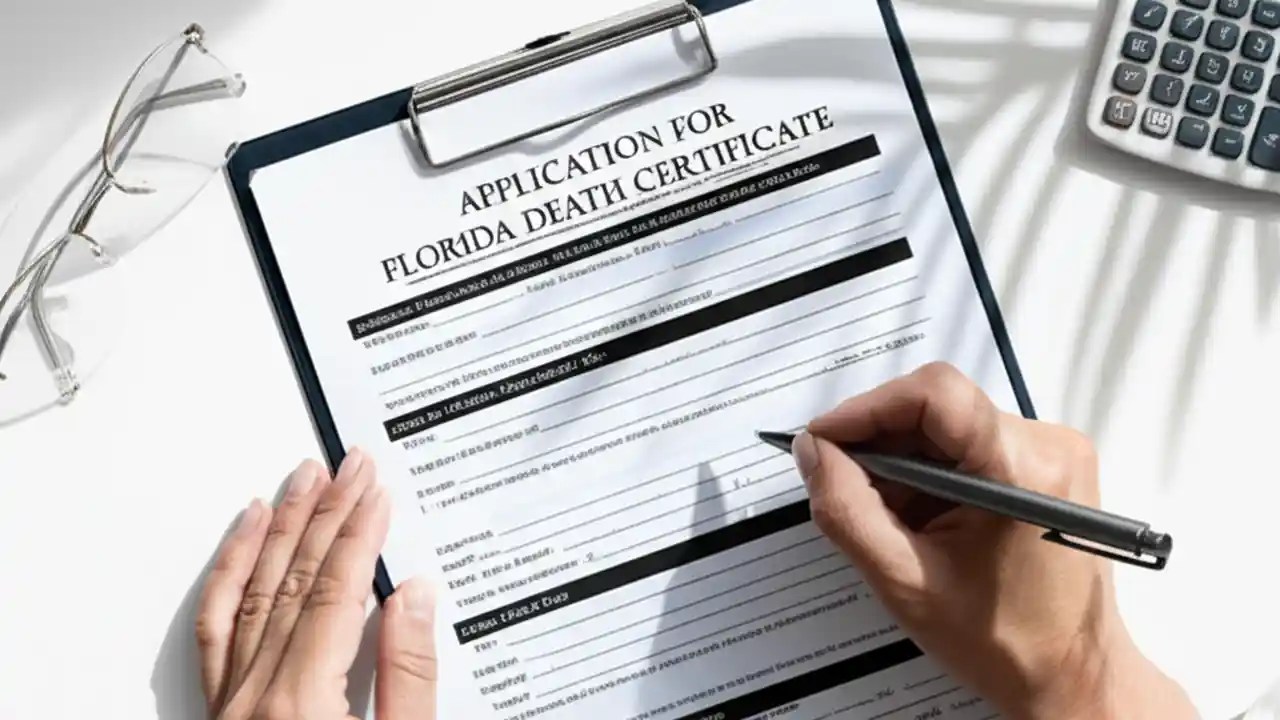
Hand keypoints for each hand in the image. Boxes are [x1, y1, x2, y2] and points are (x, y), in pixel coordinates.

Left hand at [195, 449, 438, 718]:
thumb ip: (407, 677)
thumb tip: (414, 597)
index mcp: (302, 704)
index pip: (335, 592)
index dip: (360, 536)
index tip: (377, 494)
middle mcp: (256, 696)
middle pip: (296, 579)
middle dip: (329, 514)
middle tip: (351, 468)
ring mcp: (231, 702)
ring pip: (253, 591)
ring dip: (283, 528)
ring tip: (305, 482)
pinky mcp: (221, 711)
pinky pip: (216, 626)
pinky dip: (231, 572)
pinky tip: (247, 532)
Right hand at [794, 363, 1196, 719]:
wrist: (1070, 673)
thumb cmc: (1002, 641)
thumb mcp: (903, 581)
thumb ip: (846, 510)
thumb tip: (812, 450)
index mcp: (1023, 471)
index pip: (935, 395)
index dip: (868, 409)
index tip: (824, 439)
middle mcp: (1049, 446)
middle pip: (936, 408)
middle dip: (879, 443)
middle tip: (844, 487)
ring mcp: (1054, 451)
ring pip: (947, 425)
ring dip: (903, 461)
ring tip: (891, 517)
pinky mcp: (1048, 464)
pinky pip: (969, 442)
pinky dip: (930, 471)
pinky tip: (921, 516)